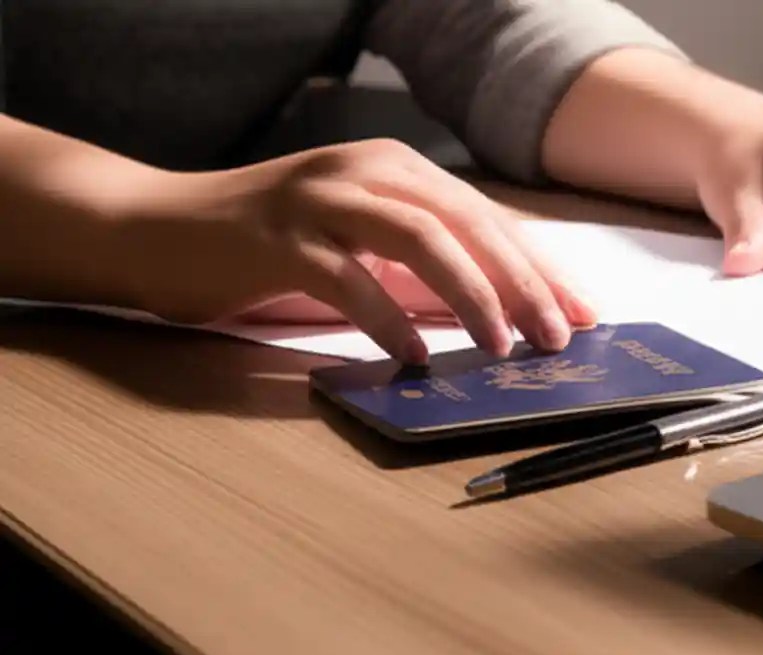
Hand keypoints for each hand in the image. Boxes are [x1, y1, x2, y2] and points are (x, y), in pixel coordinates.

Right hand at [117, 139, 596, 362]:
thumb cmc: (269, 245)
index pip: (488, 219)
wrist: (158, 226)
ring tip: (503, 347)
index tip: (584, 314)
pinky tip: (414, 358)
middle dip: (523, 284)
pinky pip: (349, 279)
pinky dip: (388, 320)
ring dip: (472, 295)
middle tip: (557, 338)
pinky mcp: (280, 237)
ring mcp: (322, 199)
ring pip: (421, 240)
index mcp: (397, 169)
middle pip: (468, 223)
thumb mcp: (359, 245)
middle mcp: (367, 170)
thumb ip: (421, 270)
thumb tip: (497, 315)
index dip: (541, 267)